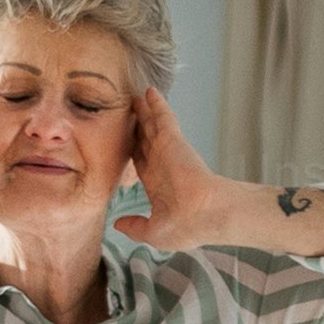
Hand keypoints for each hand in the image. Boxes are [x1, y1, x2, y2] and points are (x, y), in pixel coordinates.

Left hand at [124, 86, 253, 250]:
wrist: (206, 215)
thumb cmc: (188, 226)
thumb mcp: (153, 232)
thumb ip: (135, 226)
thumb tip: (118, 224)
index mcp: (158, 185)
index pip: (141, 163)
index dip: (132, 151)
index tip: (121, 142)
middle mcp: (162, 165)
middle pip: (146, 140)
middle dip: (137, 127)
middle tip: (126, 112)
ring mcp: (168, 151)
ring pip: (152, 126)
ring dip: (144, 111)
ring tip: (134, 97)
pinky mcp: (173, 140)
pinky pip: (162, 117)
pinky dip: (156, 104)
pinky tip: (149, 91)